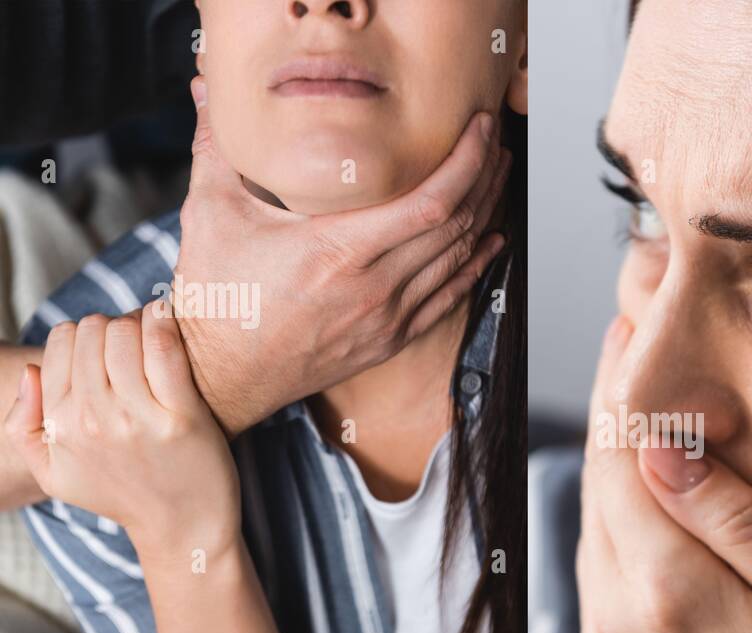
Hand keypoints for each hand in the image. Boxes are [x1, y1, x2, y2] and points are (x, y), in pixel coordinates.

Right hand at [4, 304, 240, 561]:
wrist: (182, 527)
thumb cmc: (120, 493)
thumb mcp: (54, 472)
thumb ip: (23, 424)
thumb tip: (30, 374)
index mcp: (61, 424)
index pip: (61, 342)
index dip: (85, 336)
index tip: (107, 348)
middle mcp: (93, 419)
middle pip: (93, 330)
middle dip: (112, 327)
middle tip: (132, 343)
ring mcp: (136, 418)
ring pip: (124, 332)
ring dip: (139, 324)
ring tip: (151, 336)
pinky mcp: (181, 417)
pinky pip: (164, 348)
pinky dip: (164, 323)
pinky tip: (168, 317)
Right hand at [173, 76, 509, 434]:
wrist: (222, 375)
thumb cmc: (216, 297)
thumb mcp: (211, 215)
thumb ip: (214, 145)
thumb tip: (204, 86)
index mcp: (338, 251)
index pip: (431, 202)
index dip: (468, 162)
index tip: (480, 129)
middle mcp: (374, 288)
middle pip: (458, 226)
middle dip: (486, 178)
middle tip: (495, 142)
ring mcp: (388, 318)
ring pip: (459, 260)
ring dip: (486, 214)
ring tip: (496, 177)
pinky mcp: (391, 340)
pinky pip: (449, 298)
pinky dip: (475, 264)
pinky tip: (490, 240)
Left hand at [576, 316, 751, 632]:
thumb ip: (742, 523)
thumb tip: (665, 445)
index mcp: (673, 593)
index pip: (626, 455)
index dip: (627, 381)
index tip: (636, 319)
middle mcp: (617, 611)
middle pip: (597, 475)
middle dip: (612, 398)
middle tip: (633, 326)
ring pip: (589, 509)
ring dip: (611, 446)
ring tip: (637, 379)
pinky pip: (598, 551)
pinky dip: (615, 498)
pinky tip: (645, 468)